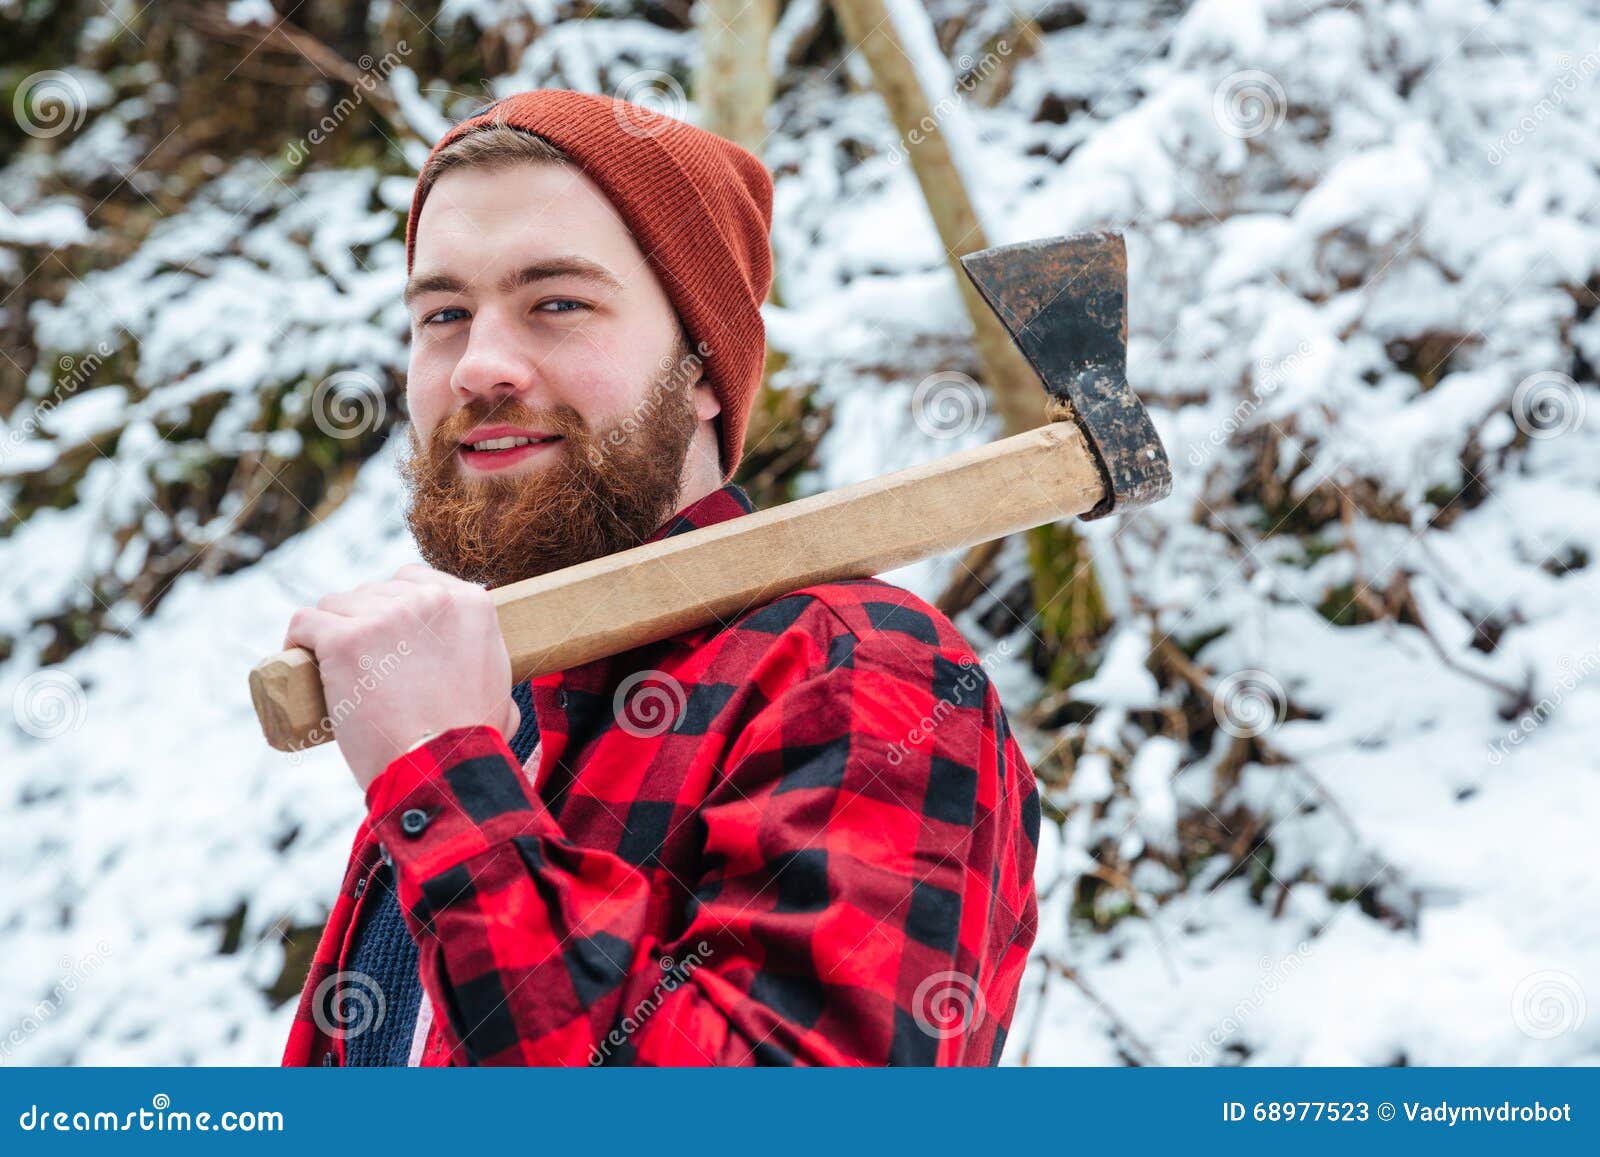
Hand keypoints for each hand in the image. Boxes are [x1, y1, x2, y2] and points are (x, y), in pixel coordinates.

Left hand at [282, 563, 519, 791]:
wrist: (440, 769)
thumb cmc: (471, 743)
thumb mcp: (499, 691)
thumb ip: (490, 670)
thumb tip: (487, 682)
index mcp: (471, 604)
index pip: (414, 581)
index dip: (394, 606)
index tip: (385, 636)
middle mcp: (429, 600)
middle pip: (373, 592)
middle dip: (363, 621)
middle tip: (360, 664)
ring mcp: (384, 617)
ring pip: (338, 605)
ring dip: (332, 630)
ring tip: (330, 667)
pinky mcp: (345, 640)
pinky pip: (306, 622)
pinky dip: (298, 639)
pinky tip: (299, 657)